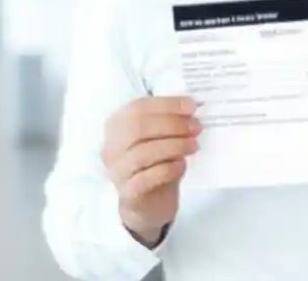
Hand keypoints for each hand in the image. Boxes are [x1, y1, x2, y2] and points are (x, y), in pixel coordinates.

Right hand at [101, 96, 200, 246]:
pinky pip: (146, 178)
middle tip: (196, 127)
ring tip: (193, 145)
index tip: (191, 106)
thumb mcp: (161, 138)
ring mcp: (117, 170)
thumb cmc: (156, 163)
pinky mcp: (128, 192)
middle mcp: (112, 146)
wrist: (149, 202)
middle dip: (172, 125)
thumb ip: (170, 121)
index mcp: (117, 125)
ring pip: (142, 153)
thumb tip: (190, 107)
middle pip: (138, 128)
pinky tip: (181, 165)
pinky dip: (167, 169)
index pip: (138, 107)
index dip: (166, 105)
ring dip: (173, 146)